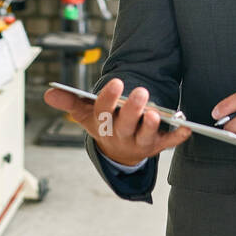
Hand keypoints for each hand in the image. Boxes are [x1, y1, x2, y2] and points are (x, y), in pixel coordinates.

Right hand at [43, 78, 190, 166]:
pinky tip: (186, 127)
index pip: (103, 112)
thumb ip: (68, 102)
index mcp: (103, 125)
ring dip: (150, 125)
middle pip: (126, 124)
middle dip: (133, 110)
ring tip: (155, 113)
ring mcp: (140, 142)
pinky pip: (168, 143)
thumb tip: (49, 93)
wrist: (117, 153)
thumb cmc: (103, 125)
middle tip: (140, 92)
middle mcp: (121, 135)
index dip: (109, 98)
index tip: (116, 82)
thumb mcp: (84, 114)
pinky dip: (177, 137)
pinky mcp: (156, 146)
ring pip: (145, 136)